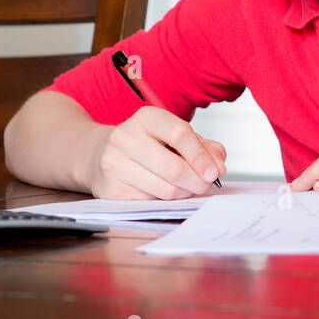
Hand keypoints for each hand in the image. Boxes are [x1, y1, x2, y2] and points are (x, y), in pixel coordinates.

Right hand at [85, 106, 226, 199]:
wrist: (100, 154)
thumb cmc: (147, 144)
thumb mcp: (175, 136)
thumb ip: (203, 147)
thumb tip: (219, 166)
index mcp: (146, 117)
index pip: (180, 134)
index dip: (202, 156)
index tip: (215, 172)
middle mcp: (126, 137)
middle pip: (174, 168)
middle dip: (197, 181)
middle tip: (205, 185)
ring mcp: (114, 163)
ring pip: (165, 189)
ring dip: (184, 193)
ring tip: (186, 187)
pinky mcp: (110, 188)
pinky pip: (151, 201)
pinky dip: (165, 200)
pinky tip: (162, 190)